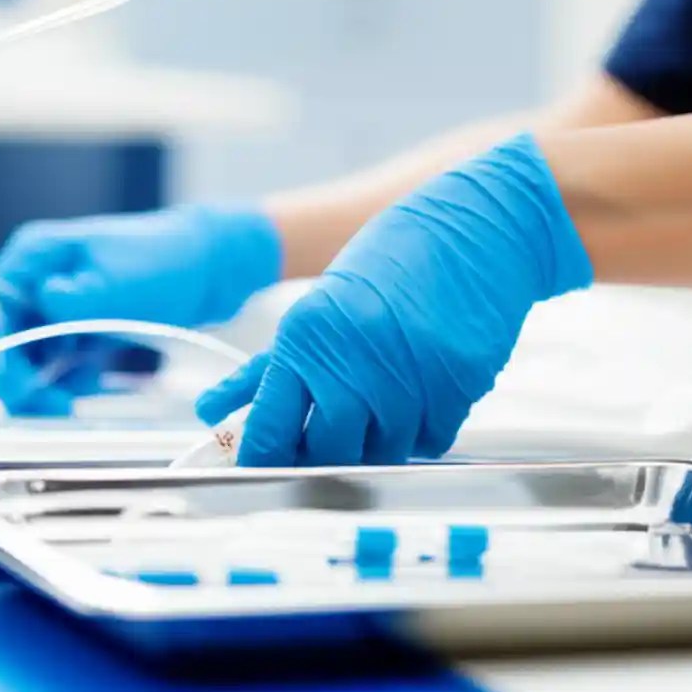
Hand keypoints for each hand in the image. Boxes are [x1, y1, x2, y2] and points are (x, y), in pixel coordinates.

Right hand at [0, 206, 280, 414]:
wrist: (212, 268)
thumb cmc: (170, 260)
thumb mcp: (126, 279)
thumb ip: (82, 294)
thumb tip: (45, 299)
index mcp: (35, 257)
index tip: (9, 382)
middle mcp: (36, 282)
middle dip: (12, 377)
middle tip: (47, 407)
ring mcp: (55, 309)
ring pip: (23, 358)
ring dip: (38, 387)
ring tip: (69, 406)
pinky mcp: (77, 333)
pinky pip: (55, 367)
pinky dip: (66, 383)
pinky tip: (92, 385)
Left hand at [196, 133, 592, 465]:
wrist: (478, 225)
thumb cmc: (397, 257)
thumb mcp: (321, 303)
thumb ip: (269, 367)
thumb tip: (212, 409)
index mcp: (308, 335)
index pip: (270, 431)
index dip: (263, 459)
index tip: (262, 467)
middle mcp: (356, 360)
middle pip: (327, 454)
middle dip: (327, 451)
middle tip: (336, 426)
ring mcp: (411, 377)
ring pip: (385, 453)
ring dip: (382, 436)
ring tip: (389, 387)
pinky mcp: (458, 385)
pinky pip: (432, 440)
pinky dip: (424, 426)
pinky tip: (425, 383)